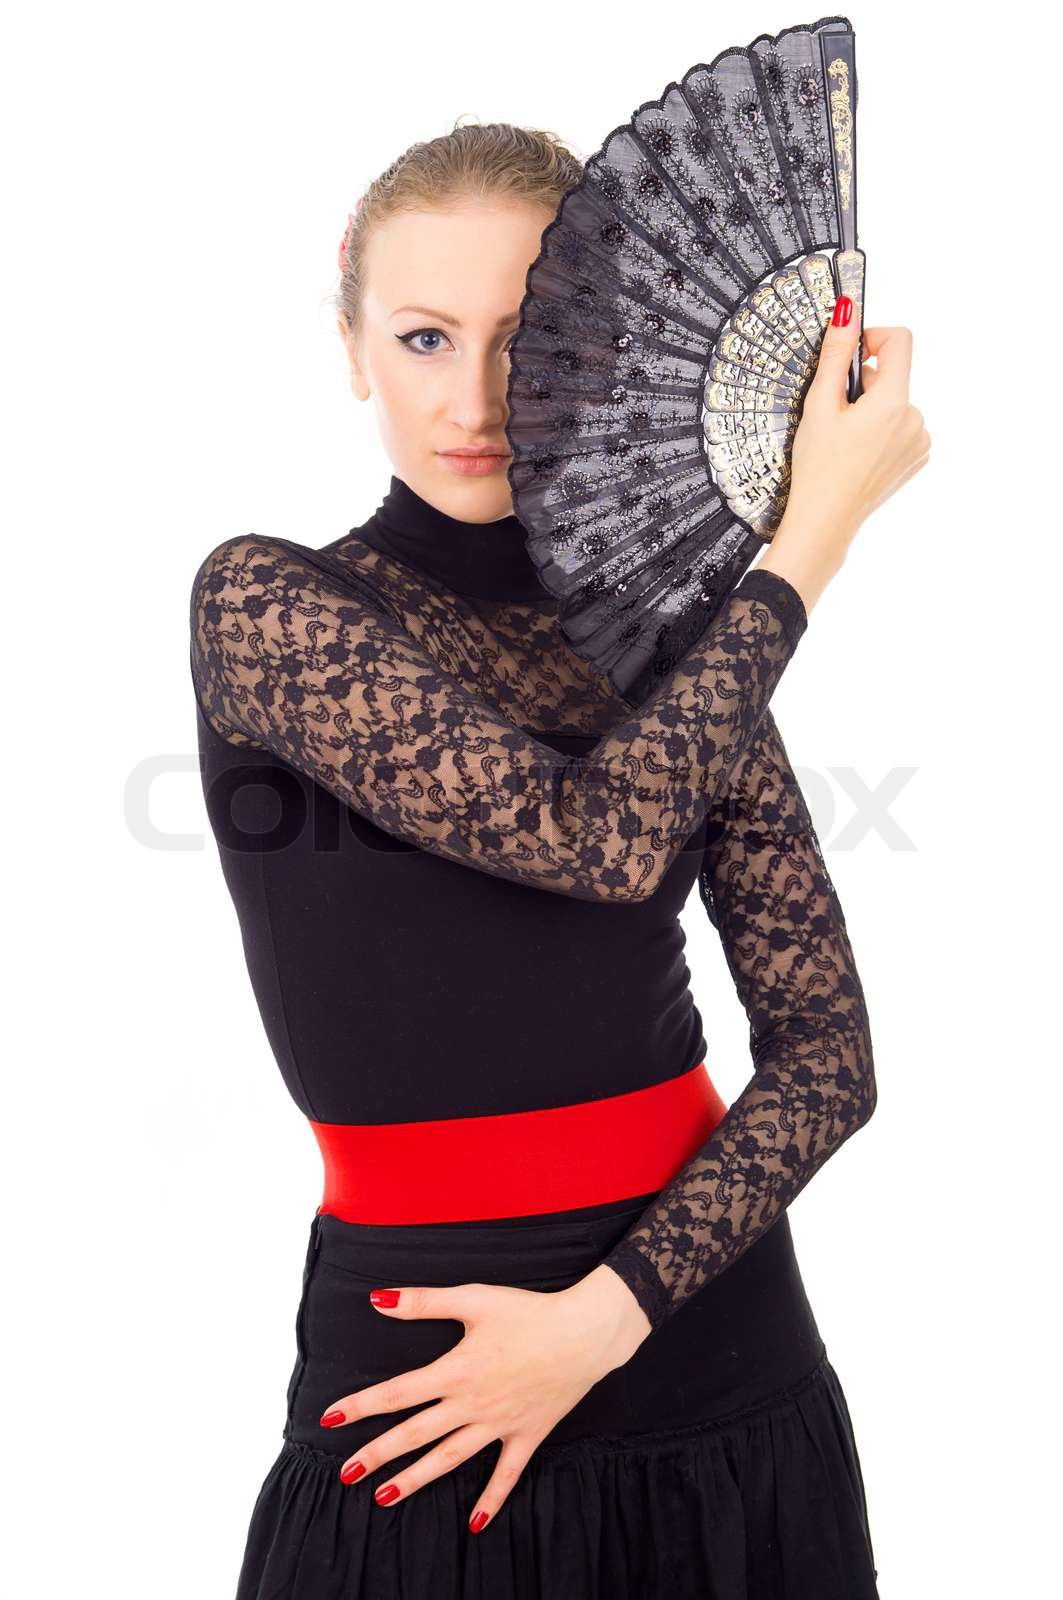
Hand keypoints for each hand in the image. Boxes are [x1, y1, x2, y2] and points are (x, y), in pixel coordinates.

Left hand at [317, 1265, 651, 1533]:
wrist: (585, 1333)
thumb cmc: (529, 1311)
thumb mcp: (474, 1299)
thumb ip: (423, 1302)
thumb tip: (376, 1299)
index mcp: (455, 1371)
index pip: (397, 1392)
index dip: (361, 1405)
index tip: (329, 1417)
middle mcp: (472, 1404)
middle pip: (415, 1433)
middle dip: (378, 1454)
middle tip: (347, 1474)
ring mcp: (499, 1425)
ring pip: (450, 1459)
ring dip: (416, 1479)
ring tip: (386, 1498)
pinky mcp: (527, 1435)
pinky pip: (506, 1475)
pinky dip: (490, 1500)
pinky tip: (474, 1525)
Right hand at [758, 310, 931, 615]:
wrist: (826, 522)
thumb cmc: (818, 469)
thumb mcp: (819, 405)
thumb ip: (835, 354)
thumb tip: (846, 312)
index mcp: (894, 402)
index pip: (900, 340)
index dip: (874, 337)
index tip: (852, 353)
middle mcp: (915, 419)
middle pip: (893, 376)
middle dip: (864, 384)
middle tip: (834, 411)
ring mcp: (920, 441)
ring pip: (895, 403)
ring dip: (871, 409)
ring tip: (844, 438)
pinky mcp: (917, 458)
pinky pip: (901, 428)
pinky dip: (881, 431)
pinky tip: (858, 453)